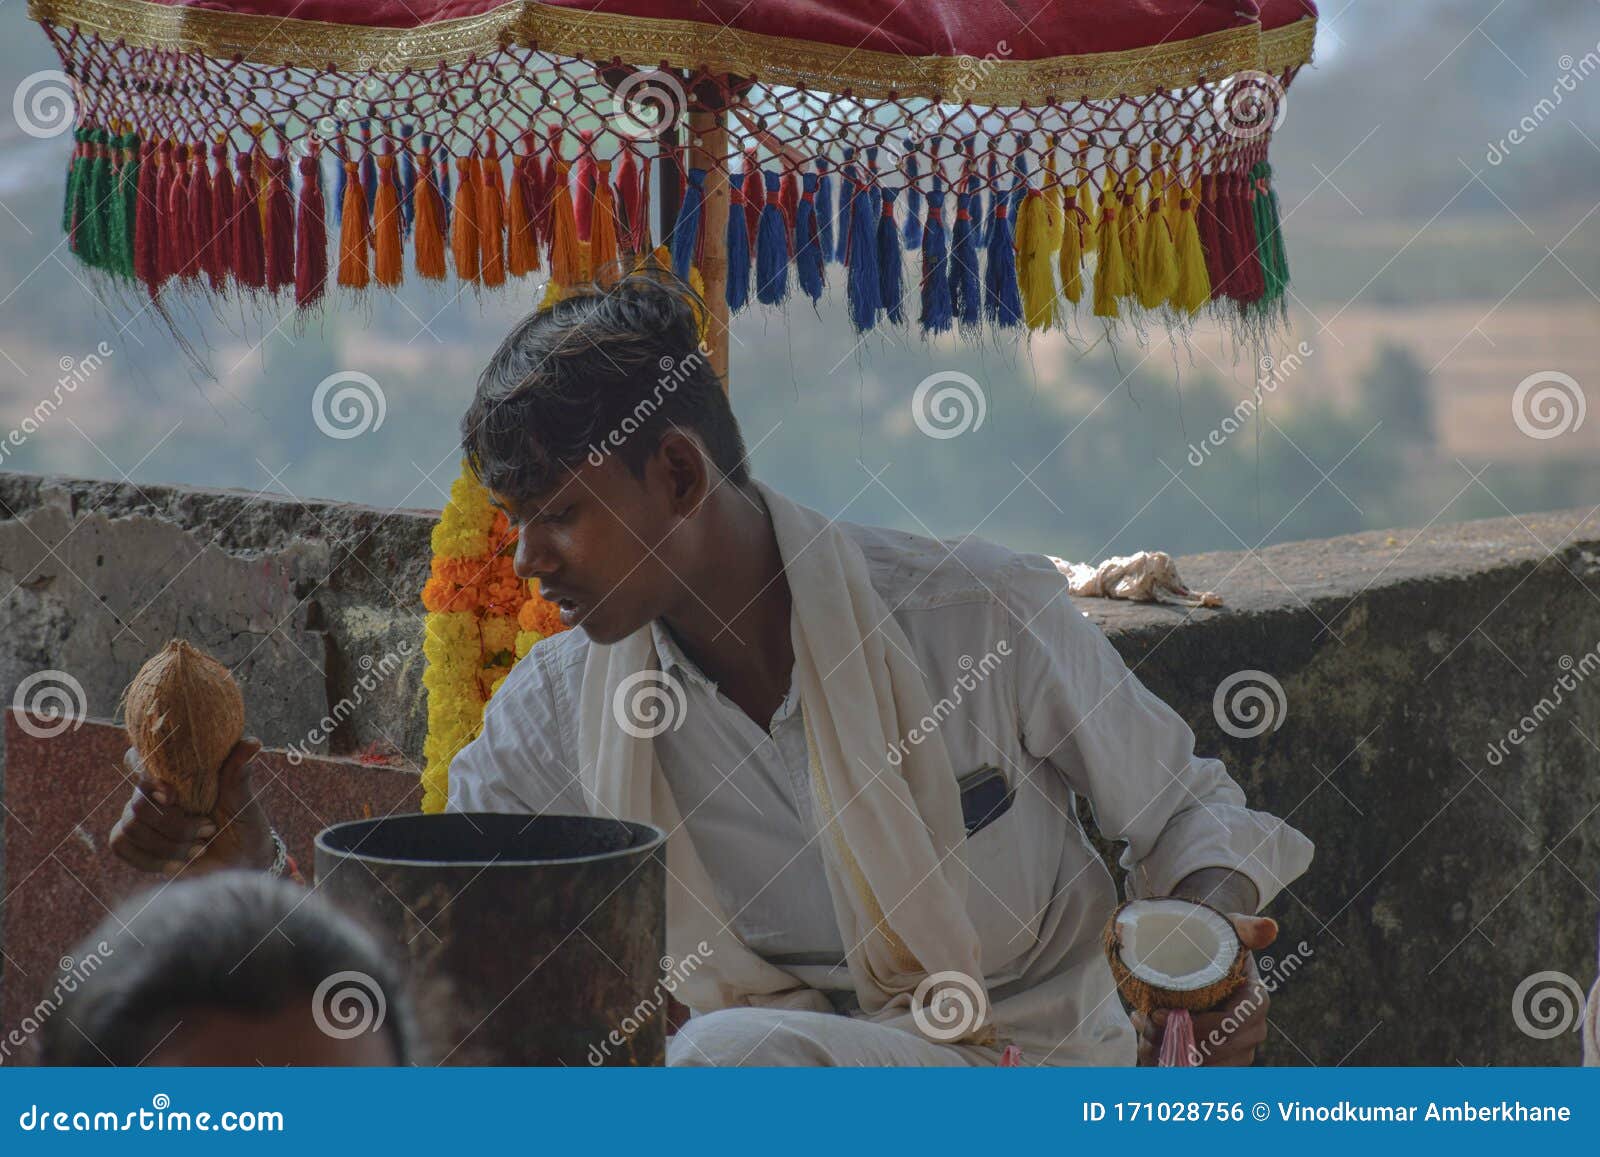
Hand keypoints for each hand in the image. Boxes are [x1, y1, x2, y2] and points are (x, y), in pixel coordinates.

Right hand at [109, 738, 274, 875]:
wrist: (240, 862)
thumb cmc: (242, 824)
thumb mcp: (243, 801)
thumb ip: (239, 774)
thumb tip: (253, 742)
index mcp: (175, 776)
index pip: (138, 759)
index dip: (145, 774)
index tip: (172, 796)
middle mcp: (153, 794)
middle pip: (137, 802)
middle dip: (174, 825)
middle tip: (209, 830)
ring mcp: (140, 819)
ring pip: (130, 827)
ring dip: (169, 845)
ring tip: (201, 849)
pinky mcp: (133, 844)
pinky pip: (121, 846)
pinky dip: (153, 860)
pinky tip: (179, 866)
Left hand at [1132, 913, 1276, 1065]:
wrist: (1199, 956)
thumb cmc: (1213, 942)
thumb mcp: (1227, 928)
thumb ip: (1246, 927)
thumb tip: (1269, 927)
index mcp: (1256, 1001)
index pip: (1231, 1025)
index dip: (1197, 1026)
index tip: (1161, 1013)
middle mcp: (1252, 1031)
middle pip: (1215, 1052)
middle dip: (1175, 1041)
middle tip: (1143, 1023)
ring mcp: (1238, 1051)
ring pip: (1204, 1068)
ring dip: (1168, 1055)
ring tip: (1143, 1033)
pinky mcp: (1219, 1063)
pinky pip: (1195, 1074)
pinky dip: (1168, 1064)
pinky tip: (1149, 1046)